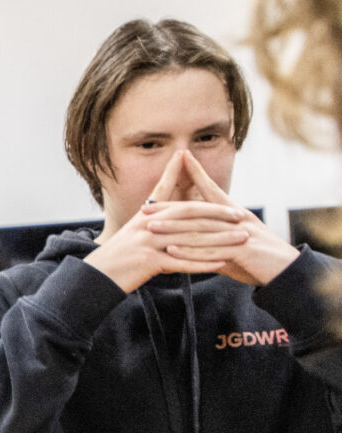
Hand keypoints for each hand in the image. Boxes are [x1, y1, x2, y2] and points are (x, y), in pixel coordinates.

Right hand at [85, 149, 247, 292]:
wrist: (97, 275)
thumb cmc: (115, 256)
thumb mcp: (131, 232)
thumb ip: (150, 220)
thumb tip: (167, 213)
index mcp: (145, 215)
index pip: (173, 195)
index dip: (192, 187)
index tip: (206, 176)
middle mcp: (148, 224)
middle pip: (190, 214)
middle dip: (218, 214)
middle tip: (241, 215)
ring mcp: (149, 242)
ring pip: (192, 238)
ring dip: (220, 240)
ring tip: (241, 239)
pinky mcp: (149, 262)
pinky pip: (182, 262)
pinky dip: (203, 264)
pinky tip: (221, 265)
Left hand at [141, 150, 298, 286]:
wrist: (288, 272)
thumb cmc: (259, 259)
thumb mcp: (233, 247)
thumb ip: (212, 243)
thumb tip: (190, 244)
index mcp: (235, 214)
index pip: (211, 190)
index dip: (195, 174)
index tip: (179, 159)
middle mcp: (237, 219)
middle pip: (198, 211)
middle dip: (169, 209)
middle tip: (144, 207)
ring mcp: (241, 234)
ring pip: (201, 230)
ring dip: (174, 229)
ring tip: (150, 228)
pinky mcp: (245, 251)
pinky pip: (213, 251)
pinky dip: (191, 252)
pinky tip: (172, 251)